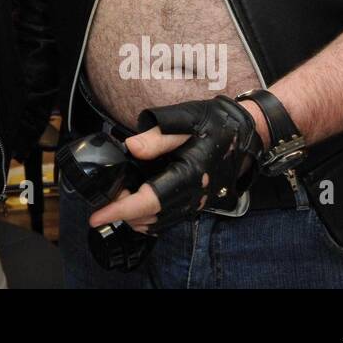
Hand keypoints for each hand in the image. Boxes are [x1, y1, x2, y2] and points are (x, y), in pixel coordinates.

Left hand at [87, 96, 261, 233]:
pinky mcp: (197, 203)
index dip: (121, 210)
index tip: (97, 216)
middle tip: (108, 193)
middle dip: (123, 211)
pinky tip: (137, 202)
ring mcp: (197, 203)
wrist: (245, 132)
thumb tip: (131, 148)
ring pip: (159, 223)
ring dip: (135, 216)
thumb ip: (157, 136)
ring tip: (120, 196)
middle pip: (150, 218)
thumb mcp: (184, 120)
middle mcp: (194, 195)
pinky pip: (169, 219)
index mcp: (189, 175)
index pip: (149, 201)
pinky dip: (148, 217)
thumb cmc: (214, 123)